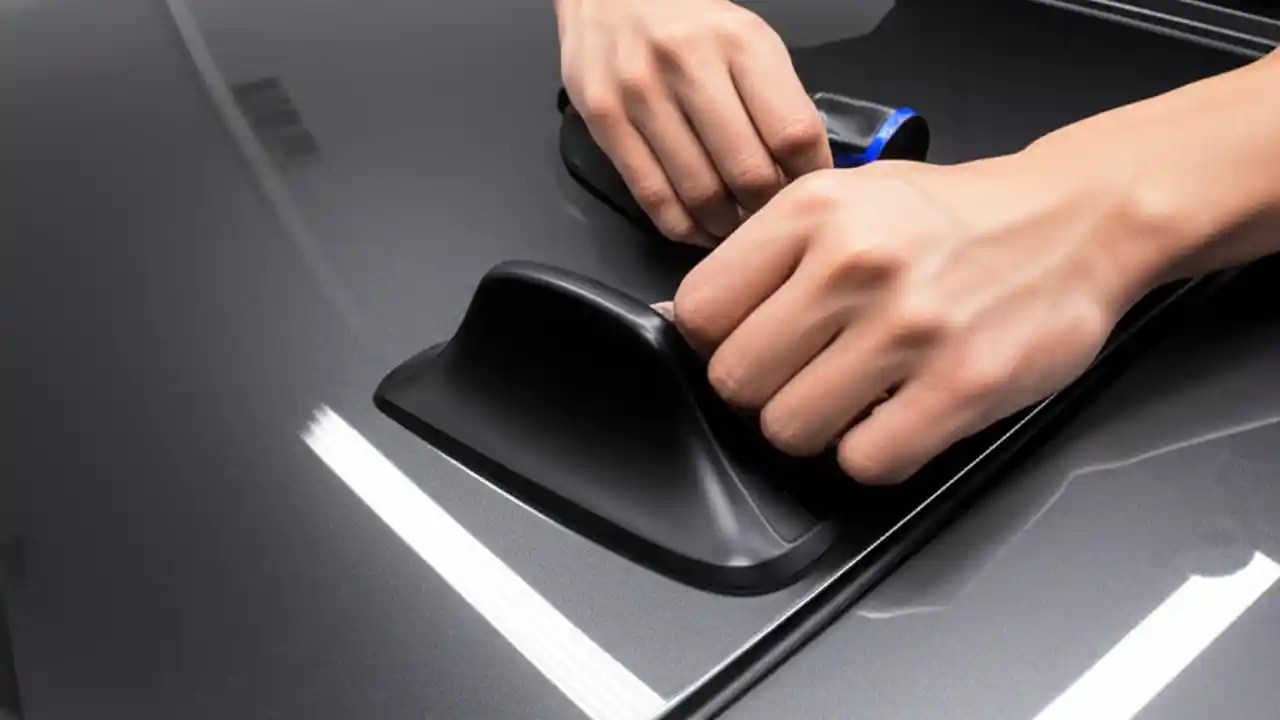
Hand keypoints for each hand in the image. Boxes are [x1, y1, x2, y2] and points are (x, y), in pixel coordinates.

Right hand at [556, 0, 831, 245]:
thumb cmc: (688, 20)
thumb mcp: (748, 40)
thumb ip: (776, 101)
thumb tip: (803, 172)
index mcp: (740, 42)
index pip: (794, 134)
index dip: (809, 177)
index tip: (808, 193)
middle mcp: (689, 64)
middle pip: (748, 172)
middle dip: (766, 209)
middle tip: (769, 218)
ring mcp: (641, 93)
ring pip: (699, 193)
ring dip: (725, 225)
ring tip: (735, 227)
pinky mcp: (603, 118)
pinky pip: (652, 195)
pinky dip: (682, 226)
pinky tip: (698, 228)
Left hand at [669, 153, 1142, 483]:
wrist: (1075, 219)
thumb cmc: (949, 218)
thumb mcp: (844, 201)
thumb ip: (762, 257)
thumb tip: (673, 317)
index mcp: (812, 211)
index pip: (698, 312)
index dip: (714, 343)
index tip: (749, 343)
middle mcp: (854, 262)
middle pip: (736, 380)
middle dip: (761, 392)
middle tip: (804, 376)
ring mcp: (909, 326)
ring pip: (790, 429)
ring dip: (816, 428)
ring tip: (855, 396)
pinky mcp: (962, 383)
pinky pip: (865, 461)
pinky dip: (874, 452)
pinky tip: (896, 416)